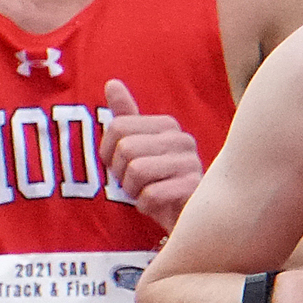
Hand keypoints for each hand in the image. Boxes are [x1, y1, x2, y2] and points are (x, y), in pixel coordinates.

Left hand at [99, 79, 201, 232]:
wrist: (189, 219)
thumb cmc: (160, 183)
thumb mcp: (139, 150)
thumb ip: (126, 117)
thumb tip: (111, 83)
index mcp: (167, 125)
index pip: (117, 127)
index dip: (108, 153)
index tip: (120, 167)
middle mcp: (182, 139)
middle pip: (125, 148)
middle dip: (121, 174)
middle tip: (135, 185)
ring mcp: (191, 163)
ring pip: (136, 170)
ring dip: (133, 191)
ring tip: (146, 194)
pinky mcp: (194, 189)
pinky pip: (151, 195)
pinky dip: (145, 206)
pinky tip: (157, 207)